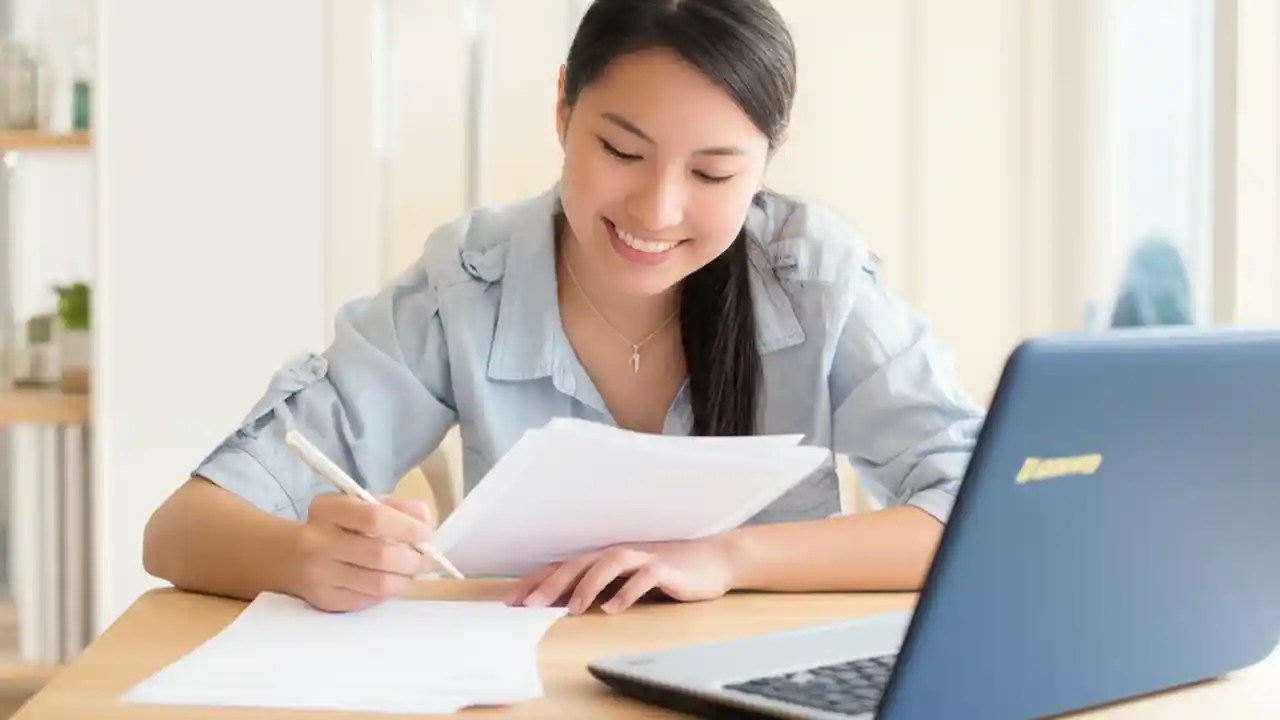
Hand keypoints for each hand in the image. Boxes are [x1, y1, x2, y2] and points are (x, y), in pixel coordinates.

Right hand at [291, 494, 437, 611]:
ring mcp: (319, 575)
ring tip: (414, 571)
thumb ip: (394, 506)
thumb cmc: (333, 525)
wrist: (286, 556)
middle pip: (380, 555)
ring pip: (378, 584)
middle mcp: (317, 542)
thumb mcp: (357, 504)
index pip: (374, 517)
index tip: (427, 533)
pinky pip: (369, 600)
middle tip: (427, 559)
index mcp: (327, 509)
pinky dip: (389, 592)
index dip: (407, 527)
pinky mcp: (324, 600)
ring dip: (406, 579)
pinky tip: (392, 581)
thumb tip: (424, 517)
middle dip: (413, 559)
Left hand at [505, 536, 738, 614]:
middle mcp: (619, 552)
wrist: (713, 559)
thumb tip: (561, 602)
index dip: (536, 580)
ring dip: (588, 586)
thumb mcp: (627, 579)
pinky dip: (627, 592)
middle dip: (551, 584)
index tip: (511, 600)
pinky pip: (644, 577)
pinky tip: (613, 609)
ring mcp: (643, 556)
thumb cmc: (667, 572)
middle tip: (529, 606)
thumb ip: (599, 586)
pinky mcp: (666, 567)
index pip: (563, 565)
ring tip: (573, 609)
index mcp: (605, 556)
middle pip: (578, 562)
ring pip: (609, 563)